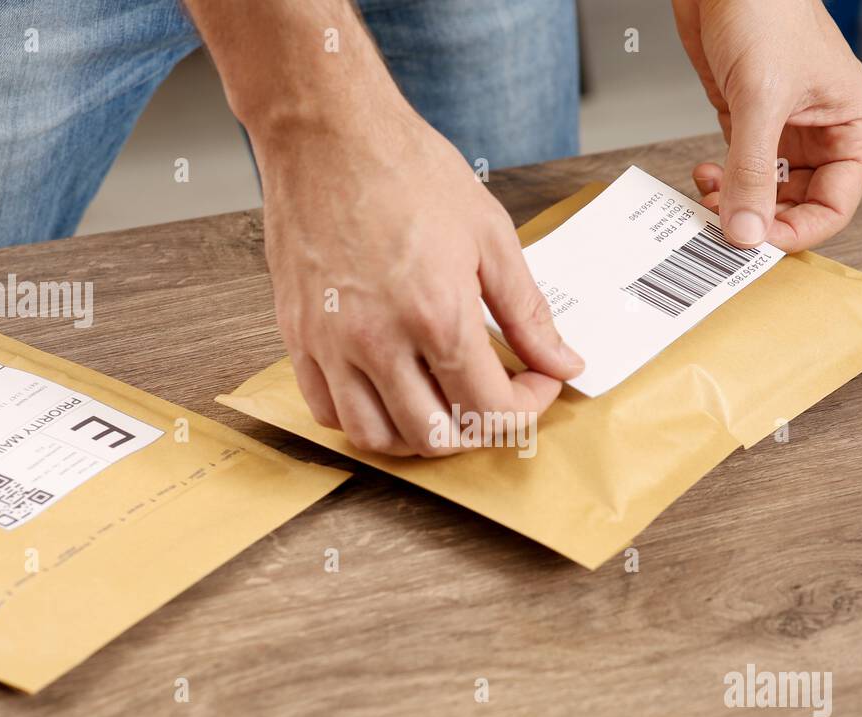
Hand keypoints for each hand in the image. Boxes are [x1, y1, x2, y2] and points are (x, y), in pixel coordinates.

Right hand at [252, 99, 583, 456]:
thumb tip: (562, 360)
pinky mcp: (299, 336)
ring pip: (377, 438)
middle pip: (436, 438)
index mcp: (437, 315)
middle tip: (495, 396)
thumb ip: (528, 312)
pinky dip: (364, 419)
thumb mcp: (490, 236)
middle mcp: (379, 341)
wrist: (327, 133)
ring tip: (444, 405)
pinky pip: (327, 410)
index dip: (527, 409)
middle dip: (479, 429)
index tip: (536, 383)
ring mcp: (331, 344)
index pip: (490, 409)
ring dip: (420, 437)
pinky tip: (389, 392)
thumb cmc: (406, 170)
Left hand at [671, 0, 861, 251]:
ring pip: (765, 194)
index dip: (797, 232)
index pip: (834, 206)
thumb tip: (747, 233)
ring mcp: (782, 130)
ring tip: (708, 200)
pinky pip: (739, 173)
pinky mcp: (747, 122)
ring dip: (736, 206)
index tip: (757, 244)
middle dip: (761, 221)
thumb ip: (752, 172)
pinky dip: (721, 184)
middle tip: (722, 226)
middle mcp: (820, 133)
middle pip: (798, 206)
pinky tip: (704, 176)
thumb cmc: (765, 8)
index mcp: (851, 126)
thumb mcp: (761, 99)